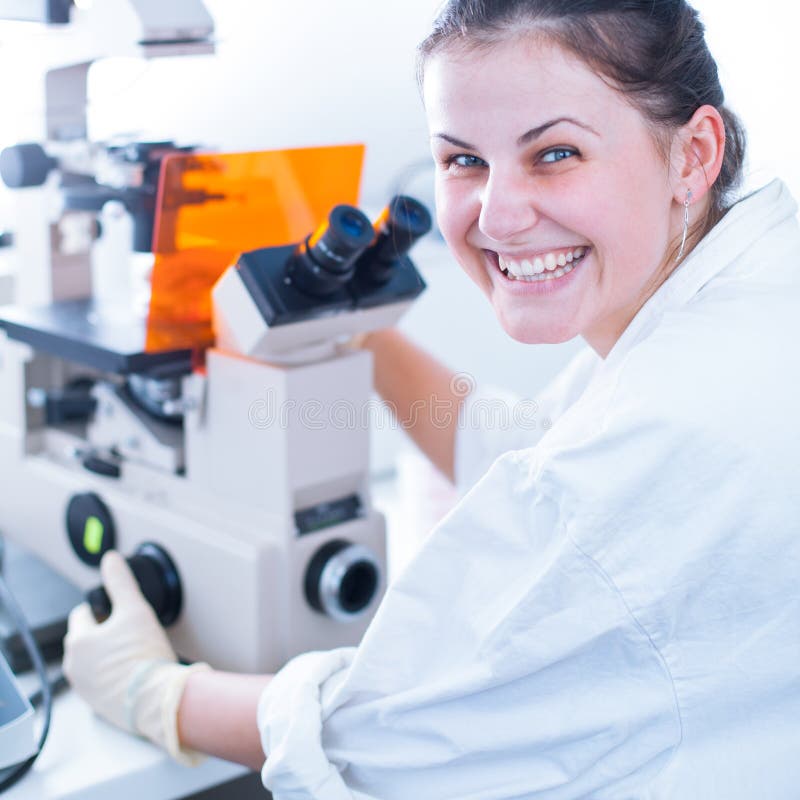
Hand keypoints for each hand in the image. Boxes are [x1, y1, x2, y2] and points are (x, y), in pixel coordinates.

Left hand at [63, 550, 209, 763]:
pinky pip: (102, 681)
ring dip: (108, 654)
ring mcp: (85, 688)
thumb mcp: (135, 609)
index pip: (82, 614)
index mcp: (78, 641)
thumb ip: (121, 582)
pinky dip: (114, 674)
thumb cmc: (145, 656)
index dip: (104, 609)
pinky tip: (136, 671)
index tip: (121, 614)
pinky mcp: (98, 705)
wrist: (157, 698)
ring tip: (135, 652)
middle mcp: (74, 666)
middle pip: (87, 638)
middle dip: (106, 633)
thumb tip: (111, 560)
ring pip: (93, 660)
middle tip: (131, 632)